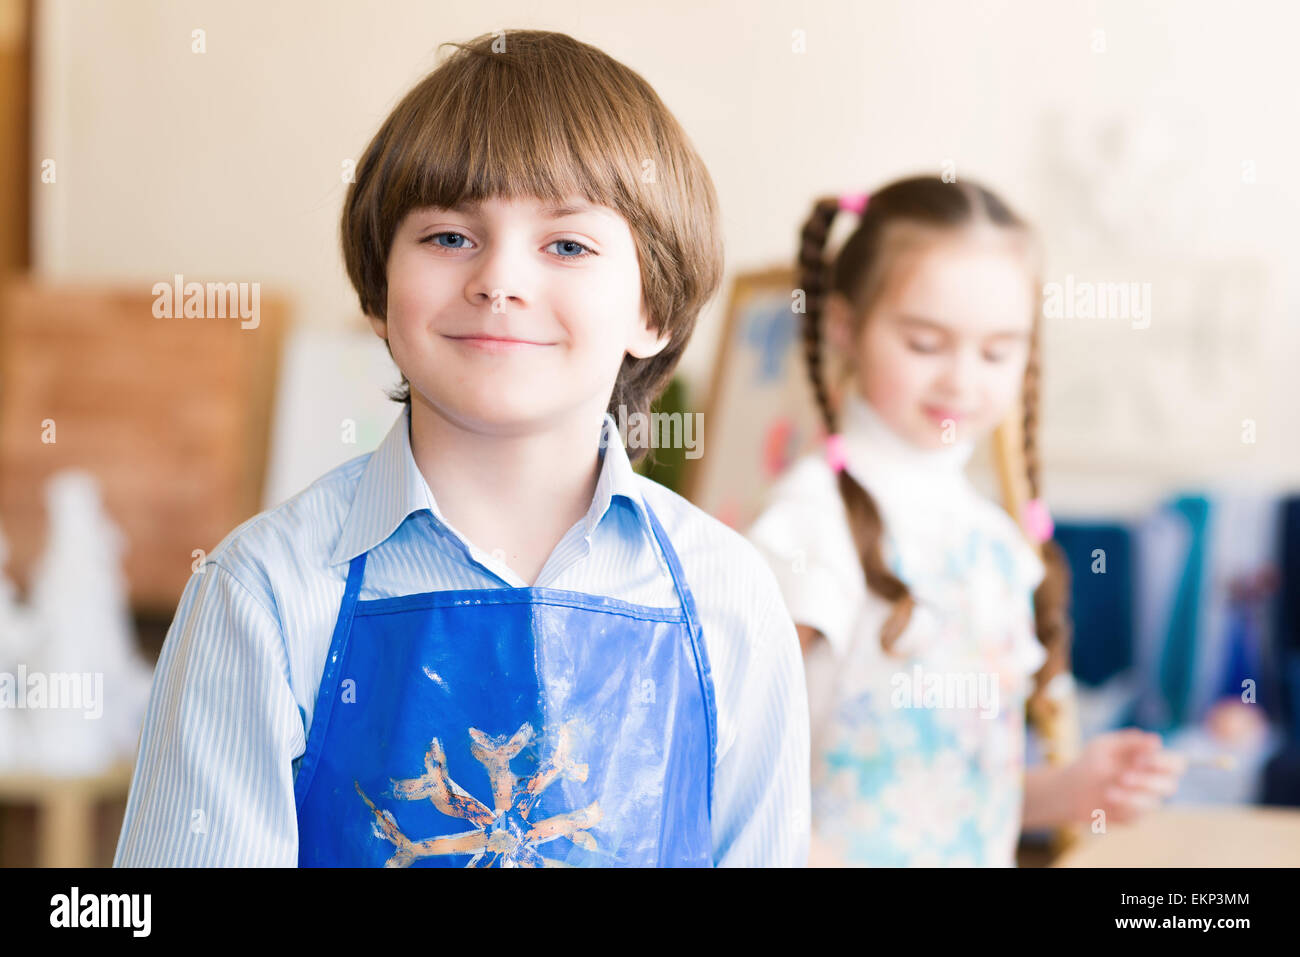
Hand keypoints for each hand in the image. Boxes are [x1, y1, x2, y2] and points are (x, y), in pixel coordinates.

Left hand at [1060, 729, 1186, 826]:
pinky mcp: (1133, 816)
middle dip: (1147, 782)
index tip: (1140, 760)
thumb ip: (1130, 741)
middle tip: (1124, 777)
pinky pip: (1136, 815)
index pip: (1175, 764)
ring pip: (1154, 803)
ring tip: (1109, 791)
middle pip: (1170, 786)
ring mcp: (1144, 801)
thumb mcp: (1105, 746)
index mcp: (1149, 762)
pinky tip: (1107, 800)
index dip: (1164, 763)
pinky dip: (1121, 806)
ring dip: (1132, 796)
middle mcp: (1151, 782)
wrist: (1070, 790)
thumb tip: (1156, 740)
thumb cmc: (1090, 763)